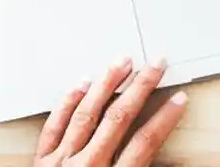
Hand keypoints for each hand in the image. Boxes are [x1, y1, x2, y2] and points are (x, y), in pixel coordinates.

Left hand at [34, 57, 186, 166]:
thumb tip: (172, 165)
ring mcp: (59, 163)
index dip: (165, 118)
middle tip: (157, 65)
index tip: (179, 99)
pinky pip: (55, 125)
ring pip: (86, 113)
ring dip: (107, 84)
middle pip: (118, 118)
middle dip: (140, 88)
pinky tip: (80, 84)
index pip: (145, 142)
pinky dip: (68, 102)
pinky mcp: (39, 163)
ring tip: (122, 62)